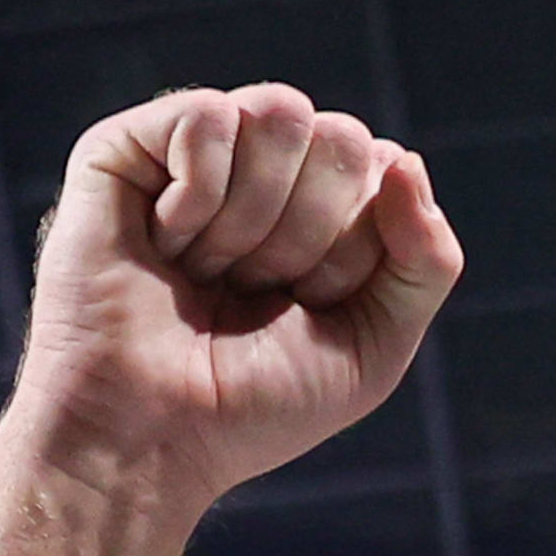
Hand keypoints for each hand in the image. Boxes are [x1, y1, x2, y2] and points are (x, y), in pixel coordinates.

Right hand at [13, 83, 460, 514]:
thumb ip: (427, 261)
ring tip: (204, 275)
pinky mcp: (128, 148)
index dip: (353, 252)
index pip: (379, 168)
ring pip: (277, 115)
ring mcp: (195, 155)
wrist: (150, 441)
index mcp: (321, 211)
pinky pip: (207, 116)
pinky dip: (197, 196)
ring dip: (251, 221)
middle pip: (337, 137)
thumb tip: (403, 157)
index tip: (305, 309)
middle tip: (248, 295)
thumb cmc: (254, 407)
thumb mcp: (375, 350)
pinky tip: (165, 244)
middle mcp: (261, 172)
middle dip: (305, 236)